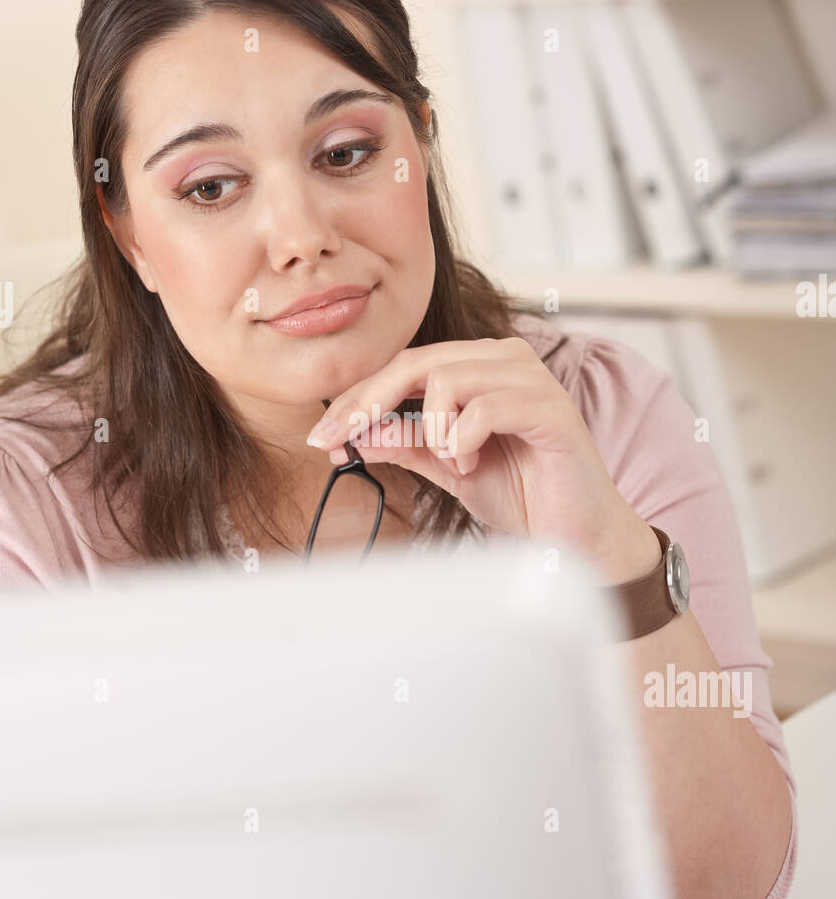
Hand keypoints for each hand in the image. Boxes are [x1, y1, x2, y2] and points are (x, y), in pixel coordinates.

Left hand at [306, 336, 659, 579]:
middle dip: (368, 404)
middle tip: (340, 441)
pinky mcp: (550, 408)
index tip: (322, 434)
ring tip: (453, 463)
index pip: (405, 365)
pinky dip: (463, 441)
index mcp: (481, 366)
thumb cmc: (523, 496)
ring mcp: (532, 378)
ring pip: (447, 378)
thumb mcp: (448, 468)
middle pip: (417, 362)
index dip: (358, 398)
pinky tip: (472, 464)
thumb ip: (406, 444)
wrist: (576, 538)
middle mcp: (506, 359)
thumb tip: (352, 434)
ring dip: (434, 431)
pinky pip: (483, 408)